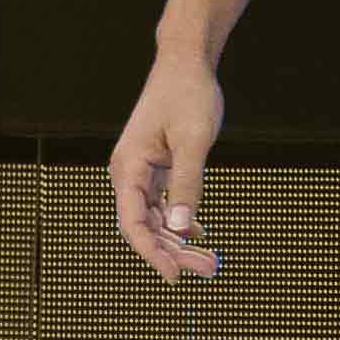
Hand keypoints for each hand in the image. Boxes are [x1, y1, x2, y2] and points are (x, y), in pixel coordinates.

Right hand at [110, 52, 224, 285]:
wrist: (186, 62)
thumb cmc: (188, 95)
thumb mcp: (194, 141)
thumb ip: (188, 185)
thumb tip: (182, 230)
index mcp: (129, 166)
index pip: (133, 223)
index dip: (152, 254)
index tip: (176, 277)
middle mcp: (129, 172)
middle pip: (146, 226)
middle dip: (174, 252)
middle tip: (209, 270)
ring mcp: (141, 171)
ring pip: (156, 219)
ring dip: (180, 241)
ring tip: (210, 261)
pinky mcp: (156, 167)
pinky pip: (163, 204)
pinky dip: (180, 222)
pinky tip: (199, 234)